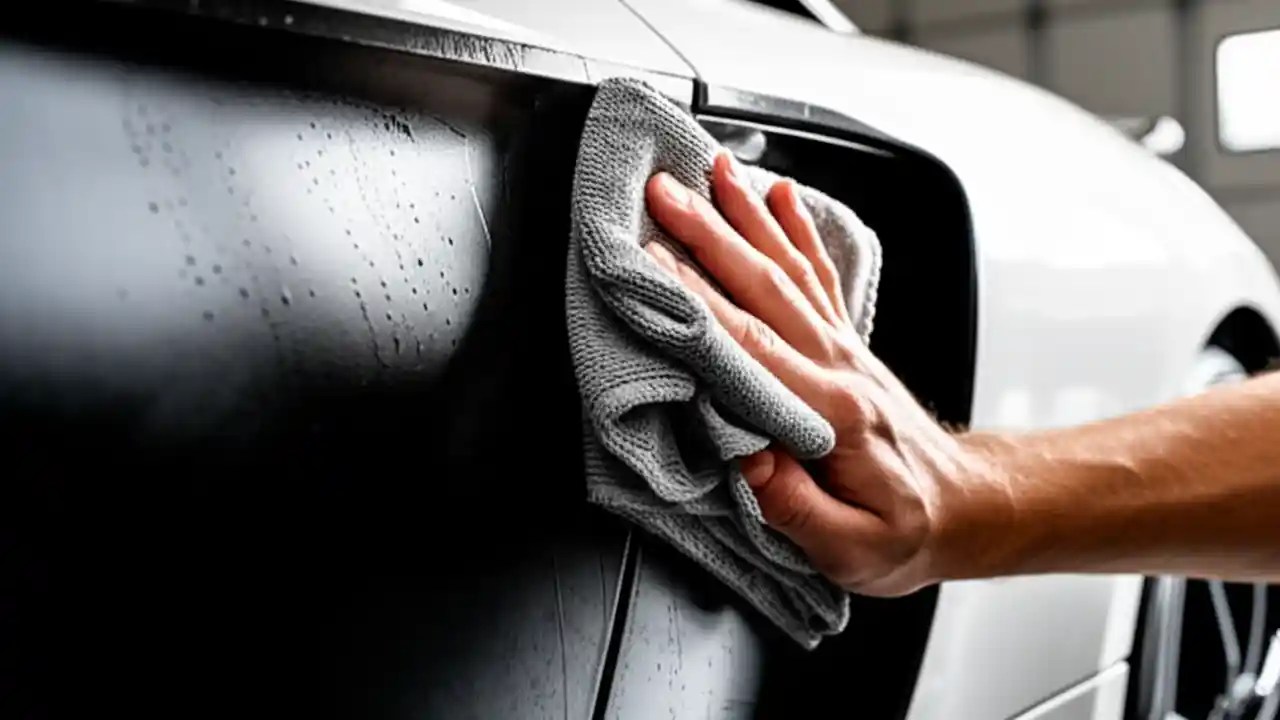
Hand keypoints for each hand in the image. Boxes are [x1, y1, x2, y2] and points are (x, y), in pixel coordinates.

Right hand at [643, 151, 1012, 595]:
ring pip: (788, 268)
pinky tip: (778, 194)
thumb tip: (744, 457)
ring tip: (713, 167)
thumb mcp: (851, 548)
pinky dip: (796, 229)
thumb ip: (795, 505)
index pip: (752, 347)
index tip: (655, 263)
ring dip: (746, 215)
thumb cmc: (906, 532)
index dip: (698, 303)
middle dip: (709, 233)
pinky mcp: (845, 345)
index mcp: (832, 414)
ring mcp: (843, 349)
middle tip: (664, 192)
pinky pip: (818, 275)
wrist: (965, 509)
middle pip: (764, 287)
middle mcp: (838, 366)